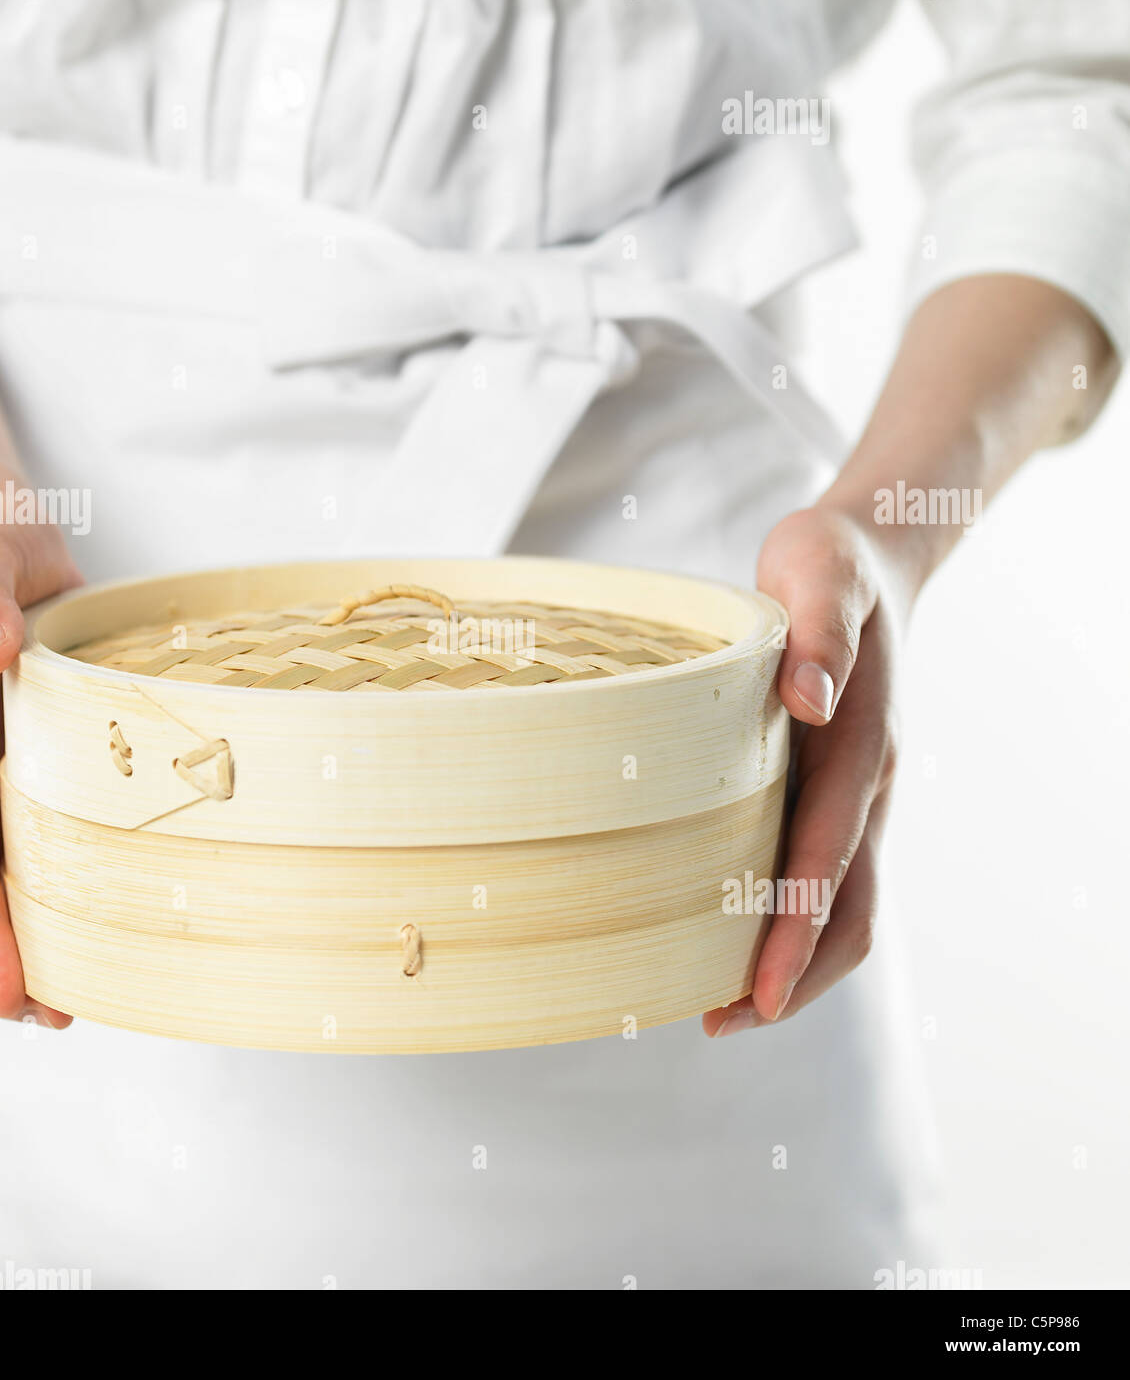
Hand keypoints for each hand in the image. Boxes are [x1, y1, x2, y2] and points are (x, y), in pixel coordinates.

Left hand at [704, 504, 903, 1035]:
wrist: (865, 560)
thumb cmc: (828, 567)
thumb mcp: (818, 575)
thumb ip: (820, 633)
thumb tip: (811, 701)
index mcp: (865, 746)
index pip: (829, 857)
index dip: (794, 929)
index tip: (755, 994)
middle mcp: (868, 785)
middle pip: (850, 910)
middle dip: (792, 975)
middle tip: (719, 1024)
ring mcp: (855, 795)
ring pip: (843, 905)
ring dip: (791, 963)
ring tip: (716, 1007)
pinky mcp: (830, 792)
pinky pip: (822, 875)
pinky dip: (787, 923)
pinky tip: (727, 936)